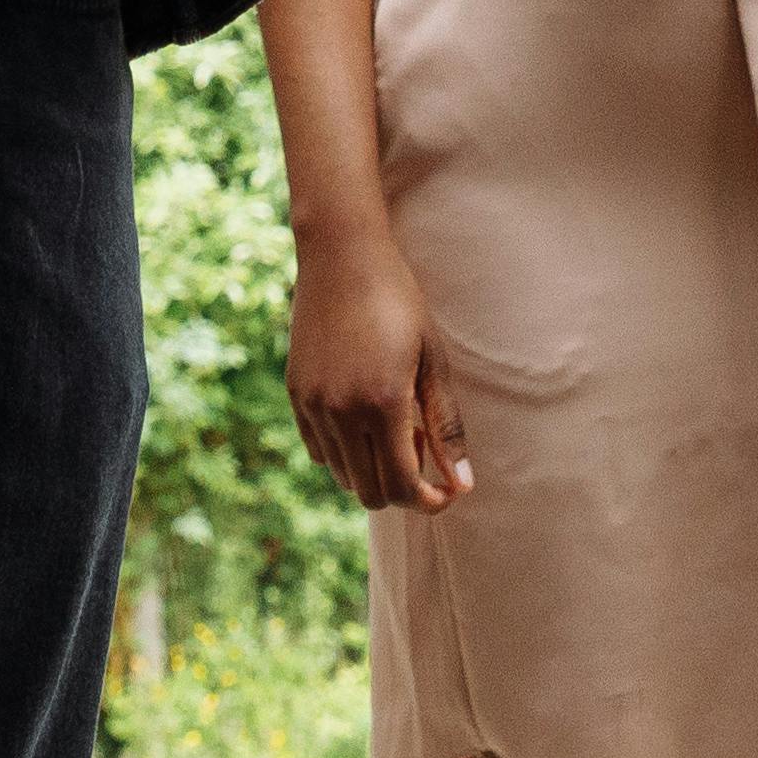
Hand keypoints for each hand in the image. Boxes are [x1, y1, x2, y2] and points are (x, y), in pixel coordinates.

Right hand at [285, 238, 472, 510]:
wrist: (341, 255)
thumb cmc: (398, 301)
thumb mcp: (432, 361)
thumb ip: (446, 427)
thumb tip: (461, 485)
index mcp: (384, 402)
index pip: (402, 485)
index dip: (427, 502)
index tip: (445, 495)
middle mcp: (343, 410)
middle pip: (370, 492)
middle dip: (402, 490)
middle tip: (422, 453)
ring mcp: (314, 404)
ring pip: (343, 476)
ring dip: (373, 470)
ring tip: (394, 428)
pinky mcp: (296, 394)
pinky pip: (319, 451)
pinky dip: (345, 453)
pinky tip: (365, 420)